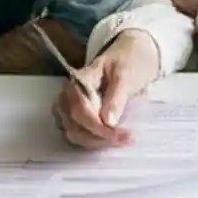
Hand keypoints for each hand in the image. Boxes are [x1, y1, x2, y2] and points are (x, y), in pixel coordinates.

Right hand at [52, 29, 159, 148]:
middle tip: (126, 138)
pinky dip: (95, 141)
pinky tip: (113, 138)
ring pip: (75, 134)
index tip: (119, 133)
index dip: (97, 126)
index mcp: (78, 80)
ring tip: (122, 139)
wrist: (129, 56)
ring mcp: (69, 107)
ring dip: (97, 141)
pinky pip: (80, 134)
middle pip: (74, 125)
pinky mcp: (75, 117)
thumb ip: (116, 97)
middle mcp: (68, 95)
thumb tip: (108, 122)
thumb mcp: (126, 74)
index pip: (80, 109)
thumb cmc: (126, 62)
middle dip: (99, 136)